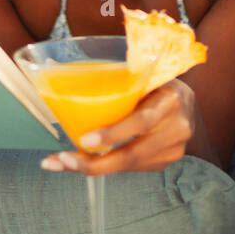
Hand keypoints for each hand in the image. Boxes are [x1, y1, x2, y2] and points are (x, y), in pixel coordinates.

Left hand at [40, 81, 195, 175]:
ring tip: (63, 163)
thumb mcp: (141, 73)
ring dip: (94, 167)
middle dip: (95, 163)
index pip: (141, 121)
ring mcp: (174, 149)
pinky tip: (85, 162)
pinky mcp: (165, 161)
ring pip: (129, 165)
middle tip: (64, 160)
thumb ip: (110, 77)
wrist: (185, 100)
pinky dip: (108, 166)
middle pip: (133, 153)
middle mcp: (177, 128)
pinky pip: (132, 168)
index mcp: (171, 99)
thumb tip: (49, 65)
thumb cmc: (154, 82)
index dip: (113, 134)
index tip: (84, 140)